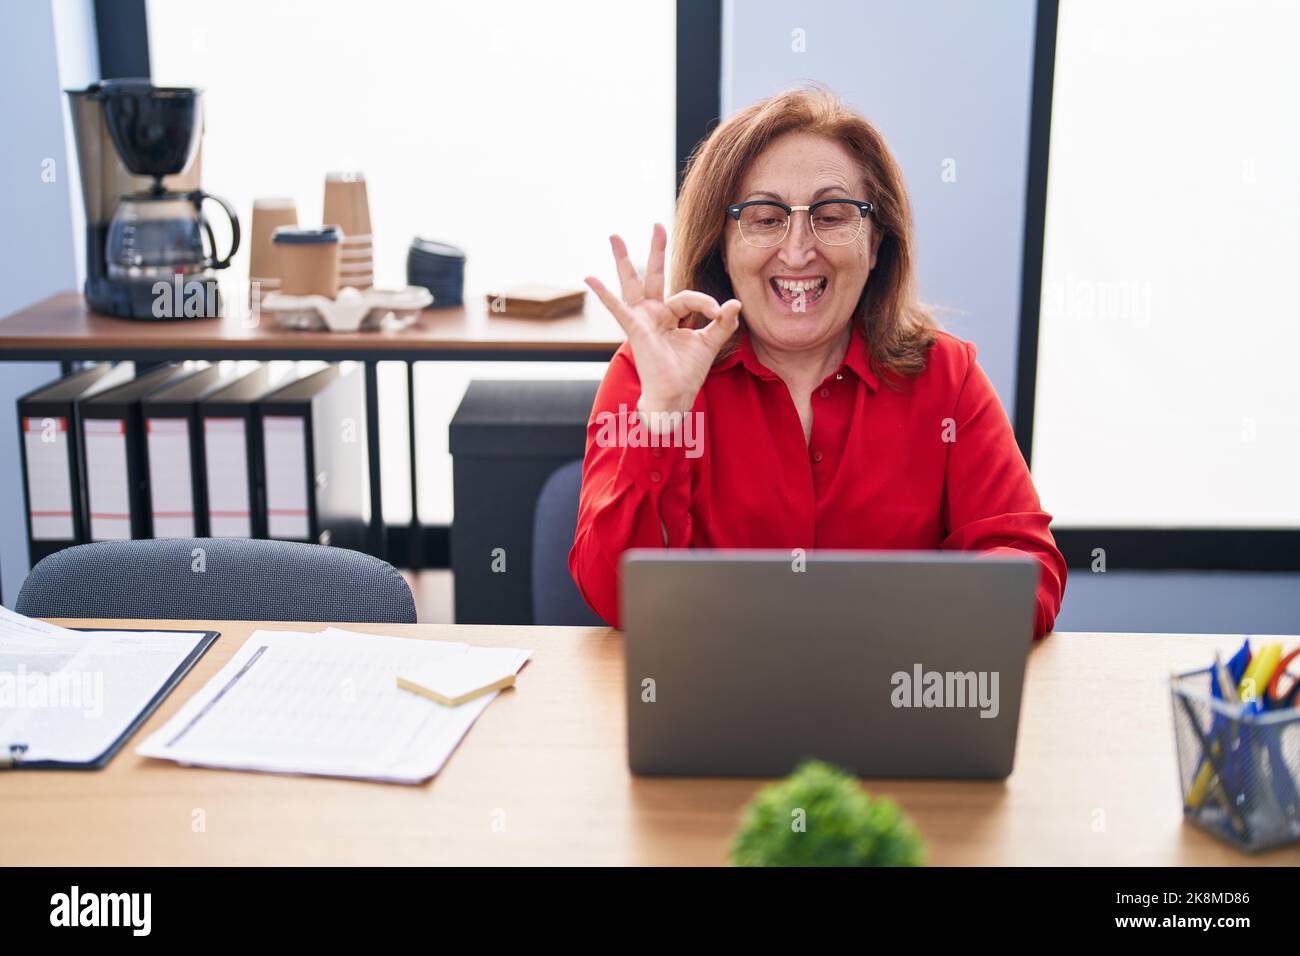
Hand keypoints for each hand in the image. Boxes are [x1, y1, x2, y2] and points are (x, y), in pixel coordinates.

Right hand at [585, 223, 740, 420]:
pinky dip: (603, 294)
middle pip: (654, 276)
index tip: (720, 312)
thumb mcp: (710, 343)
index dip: (706, 302)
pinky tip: (589, 278)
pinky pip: (617, 309)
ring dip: (623, 259)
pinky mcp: (635, 329)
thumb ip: (722, 323)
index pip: (689, 297)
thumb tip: (734, 303)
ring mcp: (642, 320)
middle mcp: (653, 314)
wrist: (675, 397)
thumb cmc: (688, 373)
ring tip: (614, 236)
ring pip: (632, 284)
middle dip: (656, 251)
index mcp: (670, 316)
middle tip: (657, 225)